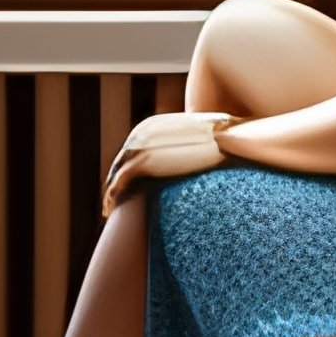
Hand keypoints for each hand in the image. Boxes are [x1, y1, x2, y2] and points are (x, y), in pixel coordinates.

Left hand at [101, 110, 236, 216]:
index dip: (125, 169)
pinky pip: (120, 181)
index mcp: (151, 126)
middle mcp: (142, 132)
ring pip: (116, 171)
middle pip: (120, 160)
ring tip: (108, 210)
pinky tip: (110, 209)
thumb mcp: (197, 139)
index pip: (131, 149)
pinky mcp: (144, 161)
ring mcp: (141, 145)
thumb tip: (188, 159)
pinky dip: (112, 195)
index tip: (125, 187)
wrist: (226, 139)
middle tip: (111, 201)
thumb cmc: (221, 140)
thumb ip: (183, 146)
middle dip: (114, 180)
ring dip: (110, 191)